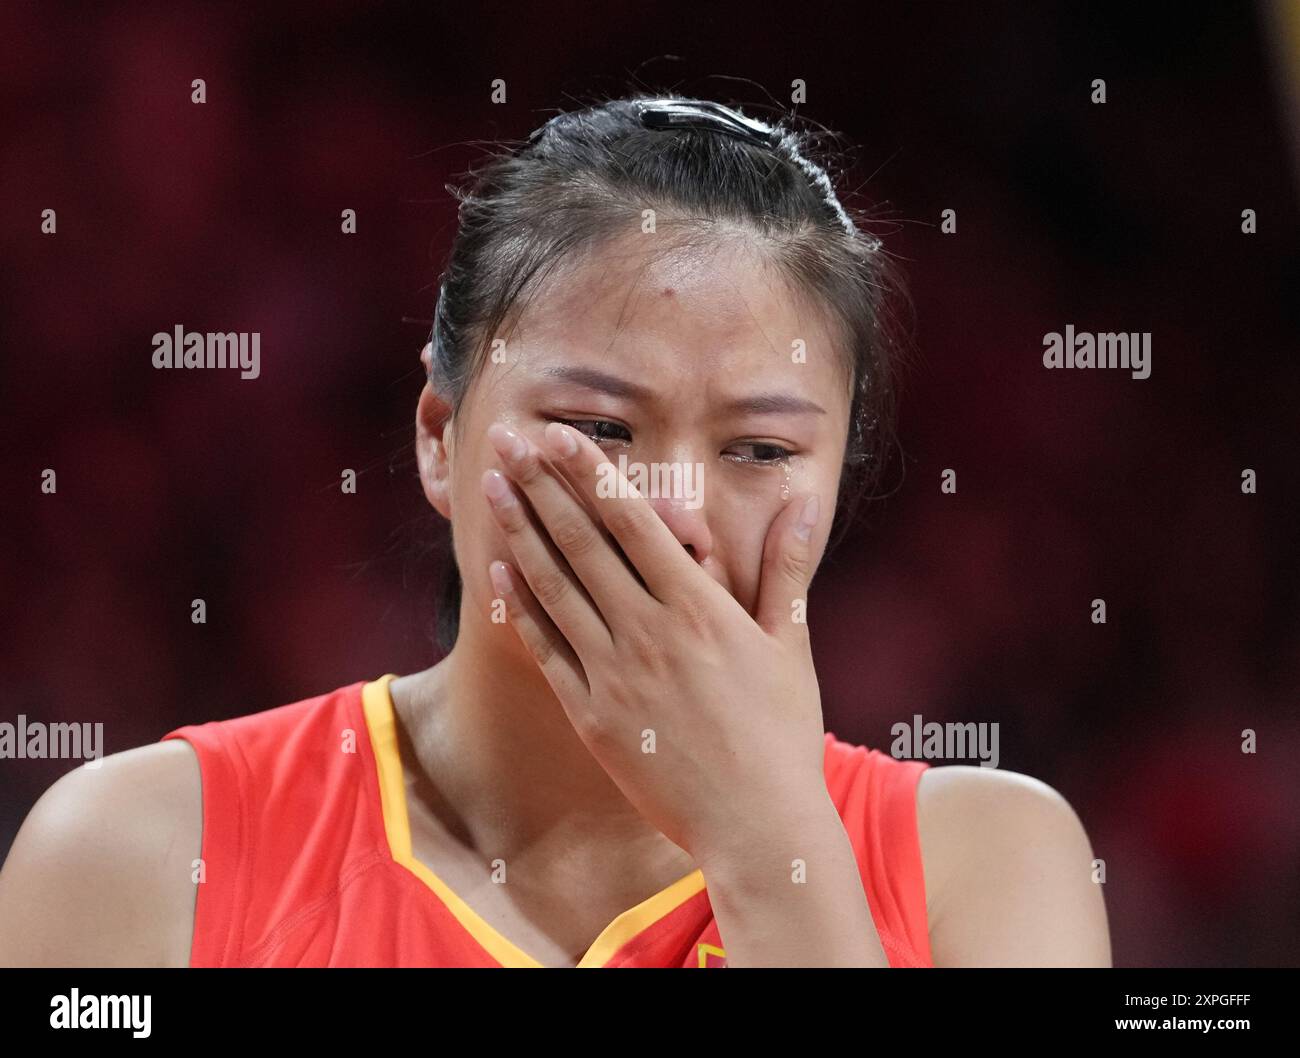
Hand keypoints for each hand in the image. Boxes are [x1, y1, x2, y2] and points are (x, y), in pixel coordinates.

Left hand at [480, 420, 829, 861]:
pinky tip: (498, 570)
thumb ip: (788, 569)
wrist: (757, 825)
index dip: (591, 473)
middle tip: (507, 441)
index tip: (559, 434)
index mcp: (699, 608)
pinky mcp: (592, 717)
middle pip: (583, 542)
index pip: (633, 521)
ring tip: (491, 490)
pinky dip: (521, 606)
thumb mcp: (792, 645)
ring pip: (555, 588)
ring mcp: (614, 675)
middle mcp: (649, 632)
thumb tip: (806, 502)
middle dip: (541, 485)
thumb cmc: (782, 734)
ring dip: (519, 532)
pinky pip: (547, 649)